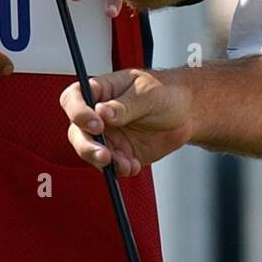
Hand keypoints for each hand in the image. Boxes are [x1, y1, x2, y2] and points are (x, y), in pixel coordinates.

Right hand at [60, 69, 192, 176]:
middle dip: (86, 146)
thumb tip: (102, 112)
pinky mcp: (120, 153)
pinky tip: (132, 166)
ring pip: (91, 153)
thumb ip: (125, 105)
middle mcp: (98, 115)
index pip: (73, 99)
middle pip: (76, 131)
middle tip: (103, 154)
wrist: (187, 112)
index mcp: (101, 91)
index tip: (95, 124)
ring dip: (104, 162)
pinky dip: (120, 170)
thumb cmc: (166, 92)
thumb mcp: (148, 94)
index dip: (77, 112)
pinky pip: (112, 166)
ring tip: (124, 163)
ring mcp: (109, 136)